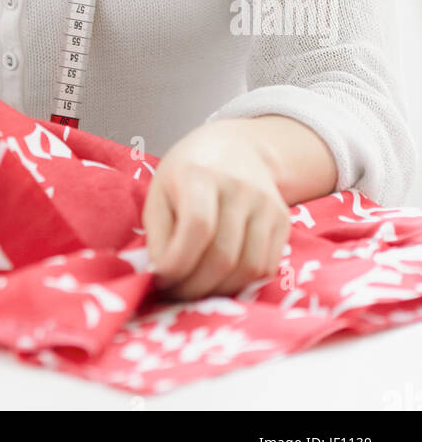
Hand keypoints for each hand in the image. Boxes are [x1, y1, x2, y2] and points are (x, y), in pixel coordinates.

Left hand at [142, 120, 290, 299]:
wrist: (235, 147)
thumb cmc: (187, 174)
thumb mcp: (159, 192)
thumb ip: (157, 234)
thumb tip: (162, 276)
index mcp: (200, 174)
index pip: (198, 227)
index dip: (178, 263)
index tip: (161, 278)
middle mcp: (239, 187)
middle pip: (223, 256)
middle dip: (194, 288)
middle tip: (174, 293)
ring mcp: (266, 204)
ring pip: (247, 268)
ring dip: (218, 291)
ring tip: (196, 289)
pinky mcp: (283, 220)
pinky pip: (266, 267)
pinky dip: (241, 284)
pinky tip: (220, 278)